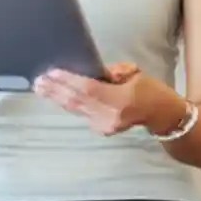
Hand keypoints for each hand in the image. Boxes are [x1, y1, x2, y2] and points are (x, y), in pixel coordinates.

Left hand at [32, 63, 176, 136]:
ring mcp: (104, 125)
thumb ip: (112, 72)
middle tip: (38, 81)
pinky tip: (55, 96)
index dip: (68, 82)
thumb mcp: (135, 73)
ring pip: (75, 109)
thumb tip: (92, 70)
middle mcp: (110, 115)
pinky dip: (67, 104)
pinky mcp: (101, 129)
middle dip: (56, 90)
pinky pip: (80, 113)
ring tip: (40, 87)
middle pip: (77, 101)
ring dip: (57, 98)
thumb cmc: (151, 91)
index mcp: (121, 100)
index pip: (88, 89)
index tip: (52, 73)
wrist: (162, 116)